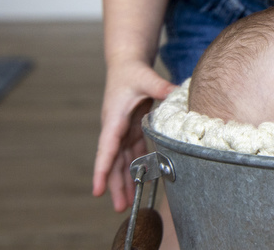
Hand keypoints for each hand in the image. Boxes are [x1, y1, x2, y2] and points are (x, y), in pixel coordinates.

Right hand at [93, 60, 175, 210]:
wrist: (126, 65)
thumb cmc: (132, 72)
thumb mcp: (145, 77)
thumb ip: (159, 86)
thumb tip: (175, 91)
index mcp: (114, 118)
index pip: (107, 148)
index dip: (103, 170)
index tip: (98, 190)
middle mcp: (115, 128)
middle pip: (114, 161)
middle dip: (115, 185)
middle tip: (120, 208)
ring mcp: (123, 130)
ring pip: (123, 160)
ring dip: (126, 180)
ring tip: (128, 203)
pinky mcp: (132, 129)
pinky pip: (133, 153)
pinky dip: (137, 167)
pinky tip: (141, 182)